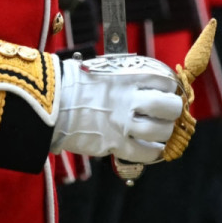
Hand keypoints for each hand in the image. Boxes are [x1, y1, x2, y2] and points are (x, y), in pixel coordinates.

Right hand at [51, 55, 183, 163]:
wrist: (48, 102)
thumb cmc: (70, 83)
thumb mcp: (101, 71)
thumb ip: (123, 77)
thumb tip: (141, 82)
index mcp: (127, 77)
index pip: (164, 80)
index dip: (169, 87)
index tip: (167, 90)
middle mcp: (129, 99)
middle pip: (168, 106)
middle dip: (173, 109)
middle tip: (169, 111)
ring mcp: (122, 122)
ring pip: (160, 130)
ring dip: (164, 131)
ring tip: (159, 130)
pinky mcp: (114, 143)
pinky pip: (145, 152)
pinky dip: (153, 151)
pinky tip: (152, 147)